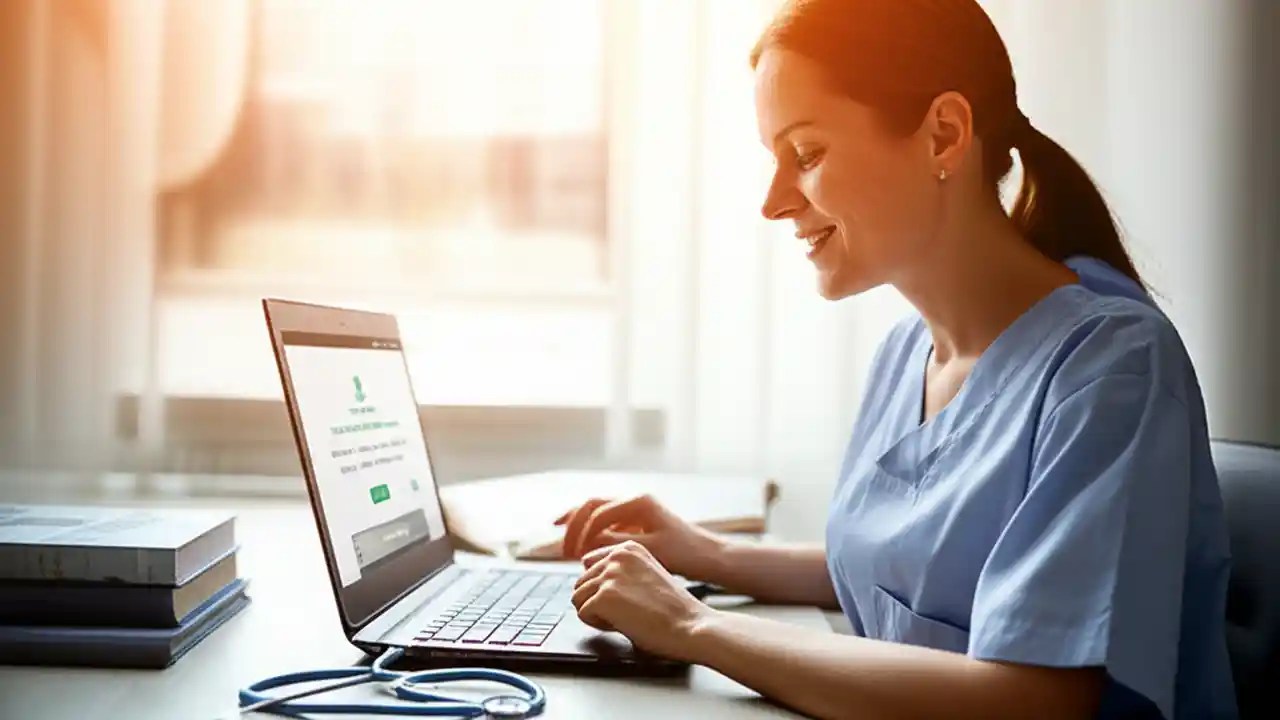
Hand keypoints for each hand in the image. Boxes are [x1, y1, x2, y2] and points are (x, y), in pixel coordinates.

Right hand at [554, 495, 724, 578]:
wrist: (709, 557)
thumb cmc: (685, 554)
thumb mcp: (648, 550)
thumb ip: (616, 546)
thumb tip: (586, 546)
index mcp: (639, 502)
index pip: (598, 511)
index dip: (581, 533)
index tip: (573, 554)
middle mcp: (635, 500)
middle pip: (592, 504)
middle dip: (573, 524)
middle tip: (562, 547)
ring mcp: (635, 509)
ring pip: (597, 509)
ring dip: (578, 524)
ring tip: (562, 540)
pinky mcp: (636, 521)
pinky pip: (605, 520)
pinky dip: (590, 530)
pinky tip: (580, 544)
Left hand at [571, 540, 712, 661]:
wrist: (691, 626)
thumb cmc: (674, 609)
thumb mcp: (647, 575)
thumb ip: (620, 571)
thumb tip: (587, 573)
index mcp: (628, 548)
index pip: (590, 565)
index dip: (604, 588)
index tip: (625, 598)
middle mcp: (617, 556)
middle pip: (581, 583)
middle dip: (597, 602)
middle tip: (628, 611)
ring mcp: (610, 575)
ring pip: (578, 598)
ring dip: (596, 613)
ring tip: (625, 616)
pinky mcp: (604, 597)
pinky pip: (582, 614)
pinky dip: (598, 625)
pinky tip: (623, 623)